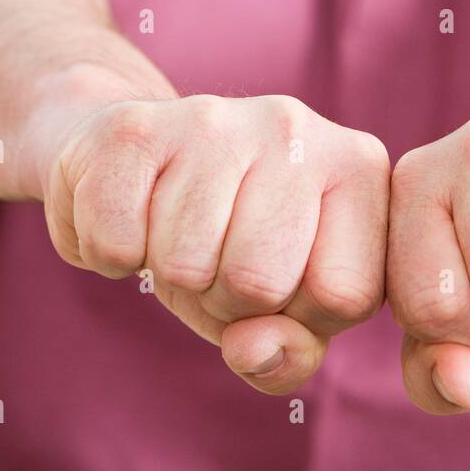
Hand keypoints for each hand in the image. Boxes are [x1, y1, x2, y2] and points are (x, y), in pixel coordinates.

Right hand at [28, 89, 389, 393]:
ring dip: (167, 275)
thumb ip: (292, 352)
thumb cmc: (222, 242)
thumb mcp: (278, 305)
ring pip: (185, 266)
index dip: (297, 317)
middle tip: (213, 258)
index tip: (277, 283)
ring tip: (173, 233)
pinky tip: (131, 215)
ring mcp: (214, 118)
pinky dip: (111, 254)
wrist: (128, 159)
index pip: (344, 294)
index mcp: (357, 167)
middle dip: (224, 299)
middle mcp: (295, 127)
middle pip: (260, 283)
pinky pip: (117, 246)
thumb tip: (254, 350)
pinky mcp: (133, 128)